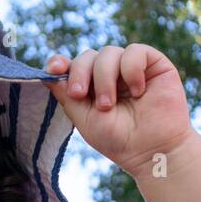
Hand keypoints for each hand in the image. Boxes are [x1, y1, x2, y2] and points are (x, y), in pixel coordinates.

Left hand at [44, 43, 195, 177]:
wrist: (152, 150)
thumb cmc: (118, 139)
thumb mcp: (84, 118)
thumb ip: (66, 95)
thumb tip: (47, 73)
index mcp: (91, 86)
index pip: (71, 65)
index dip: (60, 62)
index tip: (54, 69)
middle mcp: (110, 74)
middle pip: (87, 56)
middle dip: (80, 73)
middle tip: (80, 95)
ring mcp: (130, 67)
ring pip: (108, 53)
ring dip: (104, 78)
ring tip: (109, 104)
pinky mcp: (153, 64)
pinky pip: (135, 51)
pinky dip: (131, 69)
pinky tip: (137, 91)